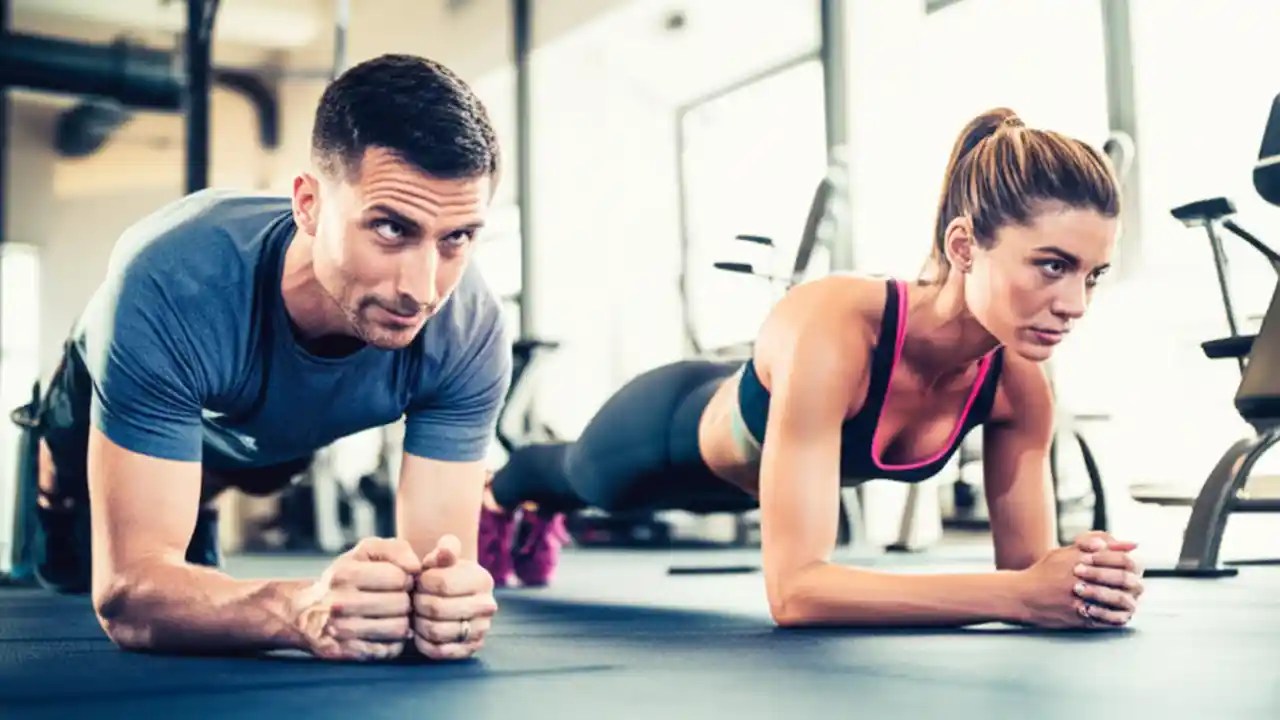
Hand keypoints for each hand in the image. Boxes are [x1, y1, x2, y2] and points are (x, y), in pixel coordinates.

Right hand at [293, 537, 418, 660]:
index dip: (406, 578)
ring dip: (402, 622)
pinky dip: (393, 642)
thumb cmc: (346, 576)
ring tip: (392, 615)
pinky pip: (389, 650)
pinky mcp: (346, 653)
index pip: (399, 577)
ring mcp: (341, 631)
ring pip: (398, 629)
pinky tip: (383, 632)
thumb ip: (396, 549)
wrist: (306, 611)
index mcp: (345, 574)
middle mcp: (339, 603)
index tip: (398, 581)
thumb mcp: (366, 551)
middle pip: (401, 604)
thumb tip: (415, 568)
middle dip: (405, 600)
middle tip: (397, 600)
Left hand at [412, 534, 497, 660]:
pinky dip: (423, 642)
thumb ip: (445, 549)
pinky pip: (438, 651)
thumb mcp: (442, 557)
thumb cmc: (442, 575)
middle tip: (414, 599)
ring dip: (418, 623)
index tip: (419, 581)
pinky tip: (421, 631)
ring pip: (435, 631)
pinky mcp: (470, 649)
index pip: (442, 583)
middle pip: (437, 609)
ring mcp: (481, 630)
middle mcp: (487, 606)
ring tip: (417, 614)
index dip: (422, 582)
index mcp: (482, 579)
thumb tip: (445, 551)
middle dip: (418, 603)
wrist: (451, 597)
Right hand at [1018, 541, 1140, 629]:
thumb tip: (1132, 544)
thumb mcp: (1067, 551)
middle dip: (1130, 582)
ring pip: (1121, 601)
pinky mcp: (1080, 618)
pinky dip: (1117, 616)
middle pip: (1124, 580)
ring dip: (1126, 599)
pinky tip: (1116, 612)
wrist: (1022, 595)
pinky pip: (1110, 619)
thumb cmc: (1045, 572)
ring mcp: (1081, 600)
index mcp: (1081, 559)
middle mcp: (1083, 578)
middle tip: (1130, 583)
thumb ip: (1098, 544)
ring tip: (1124, 597)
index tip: (1130, 566)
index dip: (1129, 563)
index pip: (1122, 559)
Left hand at [1070, 530, 1145, 611]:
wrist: (1055, 587)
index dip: (1106, 558)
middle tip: (1077, 571)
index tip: (1086, 557)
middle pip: (1125, 579)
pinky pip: (1117, 619)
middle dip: (1100, 574)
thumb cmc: (1073, 565)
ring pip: (1121, 598)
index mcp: (1130, 566)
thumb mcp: (1079, 549)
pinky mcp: (1121, 618)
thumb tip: (1103, 543)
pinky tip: (1086, 608)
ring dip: (1099, 593)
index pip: (1126, 560)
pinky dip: (1102, 613)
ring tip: (1078, 588)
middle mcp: (1134, 584)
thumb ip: (1091, 540)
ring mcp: (1129, 602)